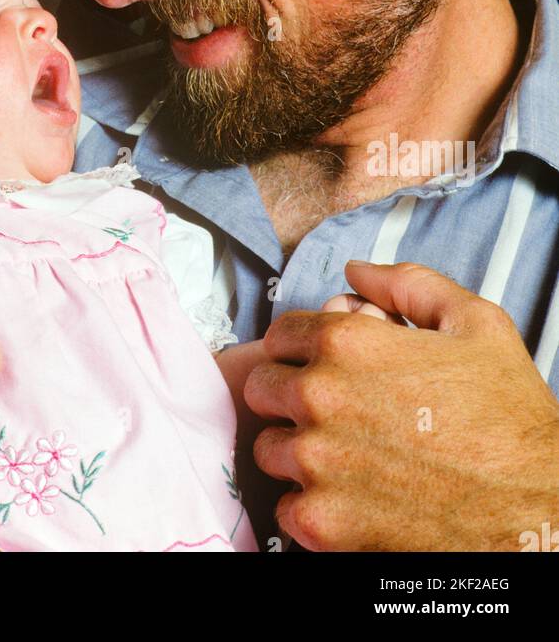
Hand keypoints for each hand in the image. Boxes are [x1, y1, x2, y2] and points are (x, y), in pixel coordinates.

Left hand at [245, 260, 558, 550]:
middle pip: (262, 387)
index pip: (281, 334)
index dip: (304, 348)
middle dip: (290, 395)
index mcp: (348, 343)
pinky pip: (284, 506)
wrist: (537, 513)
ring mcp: (316, 461)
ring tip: (345, 457)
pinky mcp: (321, 521)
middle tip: (332, 413)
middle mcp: (320, 397)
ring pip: (269, 447)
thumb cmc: (510, 423)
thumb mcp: (476, 324)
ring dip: (297, 451)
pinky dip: (310, 505)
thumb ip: (408, 285)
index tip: (324, 367)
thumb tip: (359, 271)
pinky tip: (352, 497)